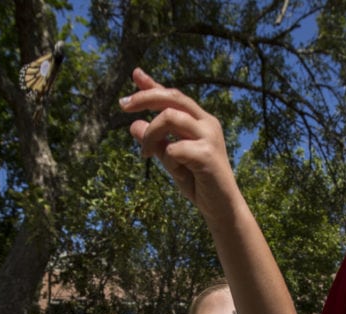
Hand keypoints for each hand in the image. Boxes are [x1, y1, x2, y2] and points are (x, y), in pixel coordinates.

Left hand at [119, 68, 239, 218]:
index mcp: (200, 121)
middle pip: (172, 96)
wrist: (221, 208)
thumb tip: (133, 124)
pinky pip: (173, 148)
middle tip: (123, 106)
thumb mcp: (171, 160)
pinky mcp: (207, 154)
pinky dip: (167, 160)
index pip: (174, 96)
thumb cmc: (198, 183)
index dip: (153, 85)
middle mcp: (207, 123)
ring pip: (169, 116)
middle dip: (145, 97)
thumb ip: (155, 142)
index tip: (135, 74)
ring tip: (145, 154)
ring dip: (150, 133)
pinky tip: (178, 173)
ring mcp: (209, 136)